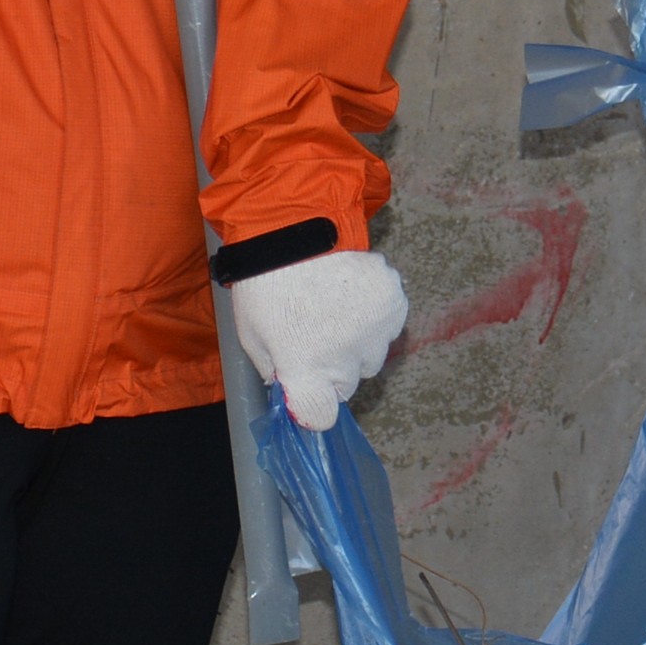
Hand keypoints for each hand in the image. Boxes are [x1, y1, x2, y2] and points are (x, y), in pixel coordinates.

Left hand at [229, 250, 407, 430]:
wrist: (292, 228)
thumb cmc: (265, 285)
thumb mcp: (253, 337)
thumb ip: (276, 373)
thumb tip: (293, 393)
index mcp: (305, 370)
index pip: (321, 416)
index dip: (314, 405)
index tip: (308, 388)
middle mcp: (346, 358)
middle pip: (349, 382)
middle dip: (334, 366)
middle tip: (315, 333)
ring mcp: (374, 330)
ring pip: (372, 354)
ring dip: (357, 340)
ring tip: (332, 308)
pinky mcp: (393, 302)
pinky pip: (388, 323)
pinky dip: (374, 313)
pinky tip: (351, 292)